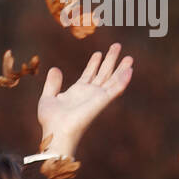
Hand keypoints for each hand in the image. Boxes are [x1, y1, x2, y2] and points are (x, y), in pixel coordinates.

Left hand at [37, 43, 133, 158]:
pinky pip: (115, 89)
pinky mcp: (102, 101)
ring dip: (121, 68)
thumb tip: (54, 69)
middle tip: (117, 46)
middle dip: (110, 60)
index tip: (98, 54)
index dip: (94, 64)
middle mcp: (89, 94)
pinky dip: (123, 80)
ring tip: (129, 57)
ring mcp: (97, 97)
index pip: (88, 75)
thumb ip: (52, 84)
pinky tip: (130, 70)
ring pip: (112, 79)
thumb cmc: (51, 122)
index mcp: (77, 92)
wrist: (56, 132)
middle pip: (103, 74)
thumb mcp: (48, 98)